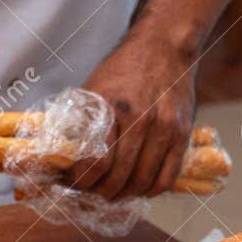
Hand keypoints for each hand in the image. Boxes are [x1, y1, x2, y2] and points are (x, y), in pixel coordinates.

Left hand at [70, 32, 197, 198]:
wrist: (164, 46)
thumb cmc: (123, 70)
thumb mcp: (94, 88)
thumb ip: (80, 122)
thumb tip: (58, 158)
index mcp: (112, 108)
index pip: (95, 163)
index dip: (81, 181)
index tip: (73, 183)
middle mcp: (141, 119)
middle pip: (117, 177)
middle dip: (100, 192)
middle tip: (92, 192)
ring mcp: (165, 127)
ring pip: (141, 182)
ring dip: (124, 195)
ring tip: (113, 192)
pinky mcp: (182, 134)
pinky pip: (167, 178)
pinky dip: (150, 191)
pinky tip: (139, 188)